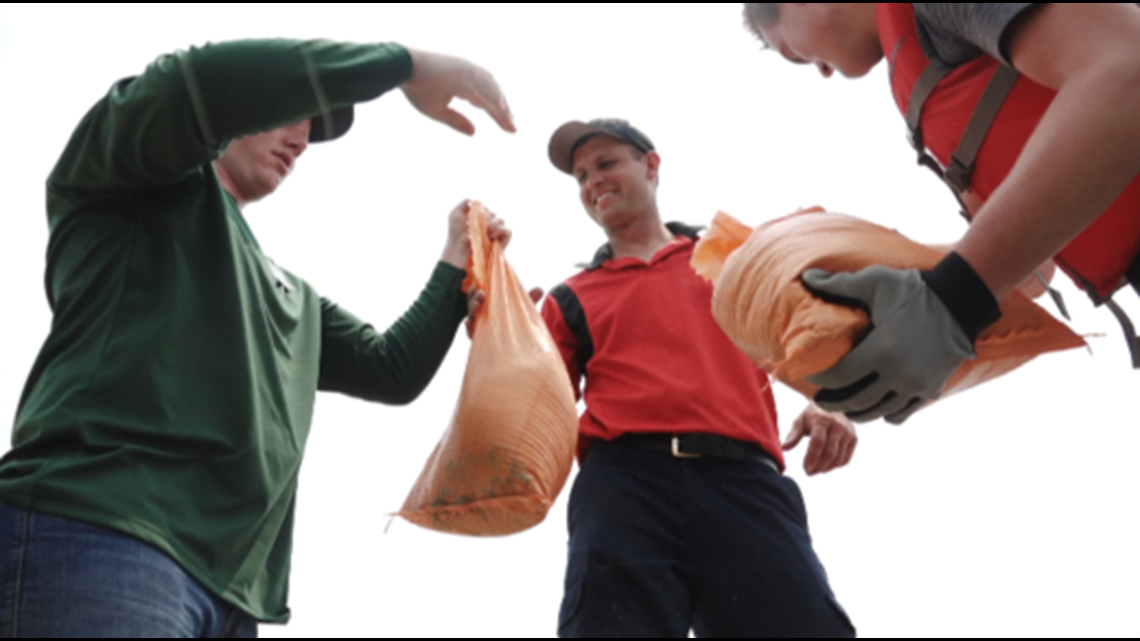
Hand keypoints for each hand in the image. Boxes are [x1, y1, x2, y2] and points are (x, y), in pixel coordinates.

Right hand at [401, 48, 515, 134]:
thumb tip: (474, 133)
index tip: (510, 128)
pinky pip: (478, 83)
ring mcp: (465, 69)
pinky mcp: (459, 69)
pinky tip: (498, 107)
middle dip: (504, 110)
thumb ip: (457, 121)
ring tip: (508, 120)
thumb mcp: (438, 111)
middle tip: (513, 128)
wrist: (400, 69)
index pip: (488, 99)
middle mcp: (469, 73)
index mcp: (466, 81)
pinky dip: (490, 95)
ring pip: (489, 88)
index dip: (499, 113)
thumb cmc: (416, 87)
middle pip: (493, 92)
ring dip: (500, 104)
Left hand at [441, 200, 511, 269]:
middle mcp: (488, 225)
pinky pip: (508, 230)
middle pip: (493, 213)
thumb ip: (464, 203)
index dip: (479, 211)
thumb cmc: (456, 234)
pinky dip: (500, 231)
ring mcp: (495, 233)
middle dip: (485, 218)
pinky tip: (491, 236)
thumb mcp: (455, 214)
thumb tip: (476, 200)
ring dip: (492, 224)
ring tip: (484, 232)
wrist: (458, 250)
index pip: (485, 208)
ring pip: (501, 220)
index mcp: (479, 218)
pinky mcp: (502, 242)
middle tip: (476, 227)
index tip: (470, 219)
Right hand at [465, 287, 541, 338]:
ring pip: (471, 319)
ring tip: (477, 304)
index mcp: (489, 307)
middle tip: (481, 294)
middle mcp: (482, 318)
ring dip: (472, 310)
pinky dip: (469, 328)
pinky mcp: (482, 342)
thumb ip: (530, 299)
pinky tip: (469, 324)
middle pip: (472, 307)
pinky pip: (472, 335)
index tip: (477, 285)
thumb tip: (540, 289)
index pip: (478, 298)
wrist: (521, 345)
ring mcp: (481, 330)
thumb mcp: (523, 310)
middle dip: (473, 298)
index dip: (474, 292)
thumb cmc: (518, 324)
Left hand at [782, 404, 856, 474]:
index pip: (818, 442)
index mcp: (822, 420)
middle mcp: (837, 425)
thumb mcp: (800, 421)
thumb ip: (793, 435)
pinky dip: (836, 465)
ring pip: (838, 458)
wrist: (832, 404)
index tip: (805, 468)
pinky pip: (846, 458)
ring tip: (816, 470)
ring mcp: (848, 432)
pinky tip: (827, 466)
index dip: (812, 458)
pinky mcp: (854, 438)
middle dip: (819, 466)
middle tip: (809, 472)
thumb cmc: (813, 415)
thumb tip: (784, 448)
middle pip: (829, 452)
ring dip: (827, 468)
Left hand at [801, 266, 975, 424]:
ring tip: (842, 405)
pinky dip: (884, 414)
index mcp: (880, 351)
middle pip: (855, 401)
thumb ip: (838, 283)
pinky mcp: (929, 391)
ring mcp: (915, 386)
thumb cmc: (913, 291)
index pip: (839, 377)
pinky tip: (874, 406)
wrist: (959, 303)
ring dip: (855, 412)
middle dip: (832, 402)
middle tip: (819, 398)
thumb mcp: (875, 282)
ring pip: (876, 412)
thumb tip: (806, 276)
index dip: (819, 381)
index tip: (809, 377)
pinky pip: (900, 415)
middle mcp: (898, 374)